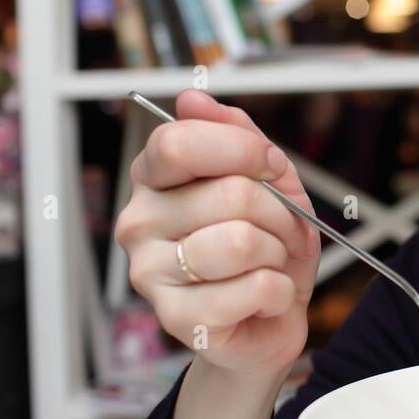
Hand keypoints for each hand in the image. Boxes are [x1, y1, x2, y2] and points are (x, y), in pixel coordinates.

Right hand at [114, 89, 320, 380]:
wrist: (268, 319)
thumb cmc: (264, 247)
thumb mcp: (266, 180)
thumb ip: (236, 135)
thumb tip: (193, 99)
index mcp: (154, 179)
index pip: (179, 143)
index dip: (242, 149)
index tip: (270, 166)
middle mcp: (139, 222)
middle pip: (229, 193)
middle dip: (279, 214)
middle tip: (279, 232)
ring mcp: (150, 273)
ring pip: (241, 242)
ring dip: (278, 252)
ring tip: (269, 263)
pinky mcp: (176, 318)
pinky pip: (254, 287)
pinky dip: (279, 291)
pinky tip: (265, 296)